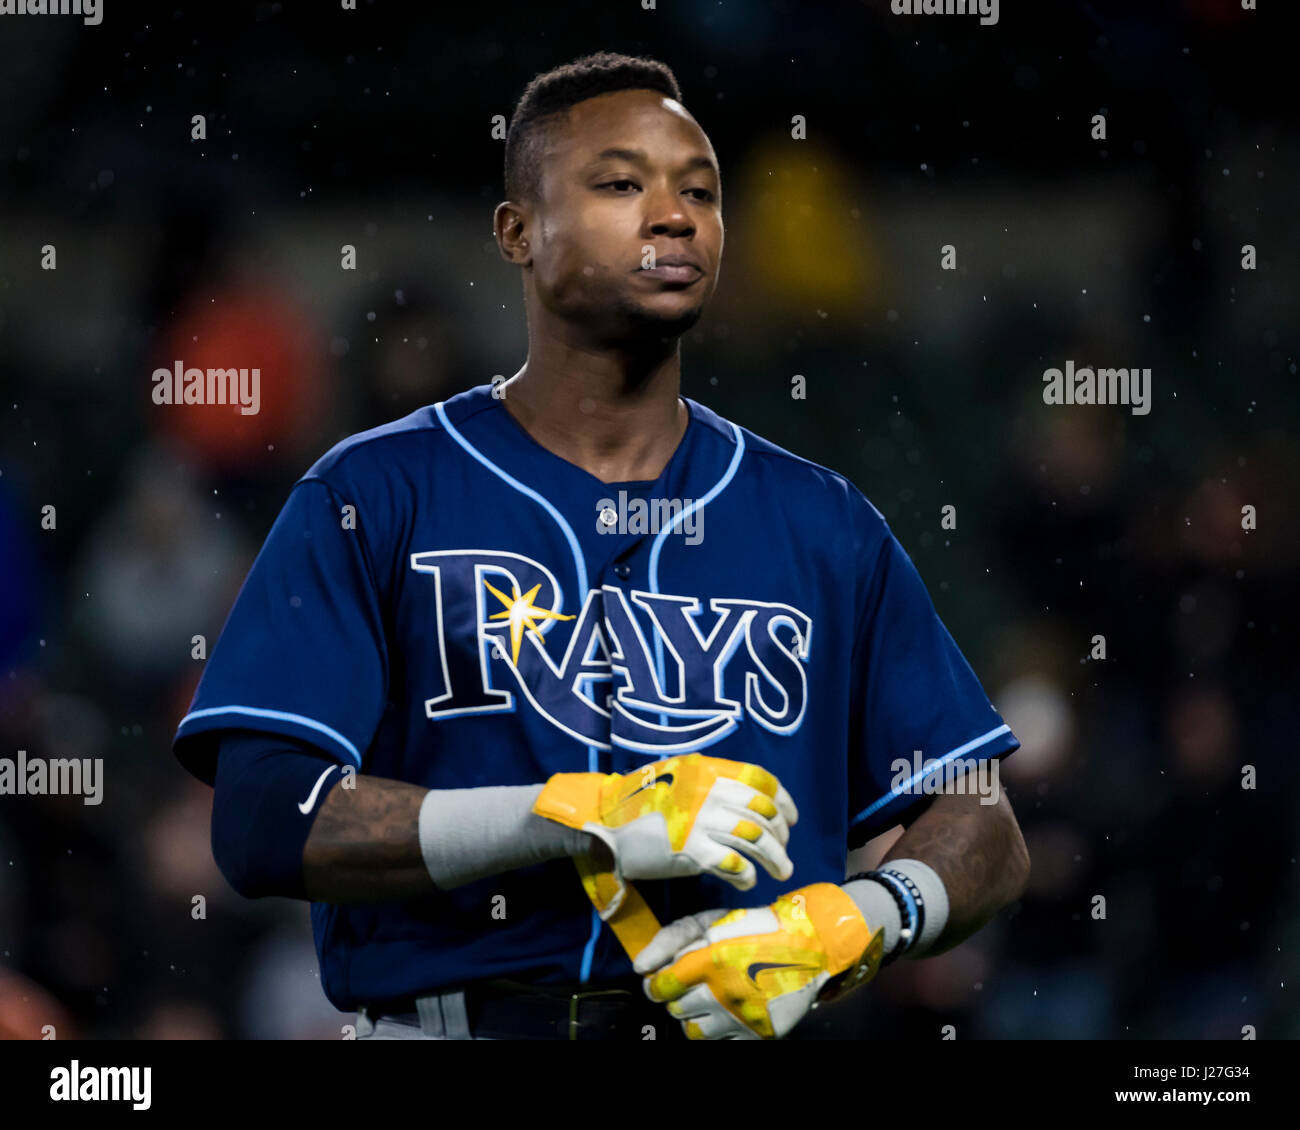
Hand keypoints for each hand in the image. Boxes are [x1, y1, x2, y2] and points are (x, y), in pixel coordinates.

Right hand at [533, 753, 797, 918]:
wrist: (605, 827)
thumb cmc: (639, 806)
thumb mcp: (676, 782)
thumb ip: (709, 788)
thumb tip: (745, 806)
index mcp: (707, 772)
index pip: (759, 781)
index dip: (782, 801)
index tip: (790, 819)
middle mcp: (708, 792)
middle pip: (762, 812)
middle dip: (780, 836)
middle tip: (784, 852)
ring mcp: (700, 820)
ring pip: (755, 839)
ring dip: (775, 858)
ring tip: (781, 870)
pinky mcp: (691, 850)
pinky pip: (734, 863)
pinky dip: (746, 874)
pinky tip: (747, 880)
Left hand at [632, 883, 884, 1039]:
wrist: (808, 946)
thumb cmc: (755, 928)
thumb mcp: (712, 921)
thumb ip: (671, 939)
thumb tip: (640, 967)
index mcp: (709, 962)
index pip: (660, 987)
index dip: (655, 984)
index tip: (659, 981)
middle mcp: (724, 994)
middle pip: (676, 1010)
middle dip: (676, 997)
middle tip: (690, 986)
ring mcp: (742, 1018)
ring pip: (694, 1032)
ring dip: (693, 1017)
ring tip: (706, 1002)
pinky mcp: (758, 1034)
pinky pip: (722, 1043)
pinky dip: (718, 1030)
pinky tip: (726, 1012)